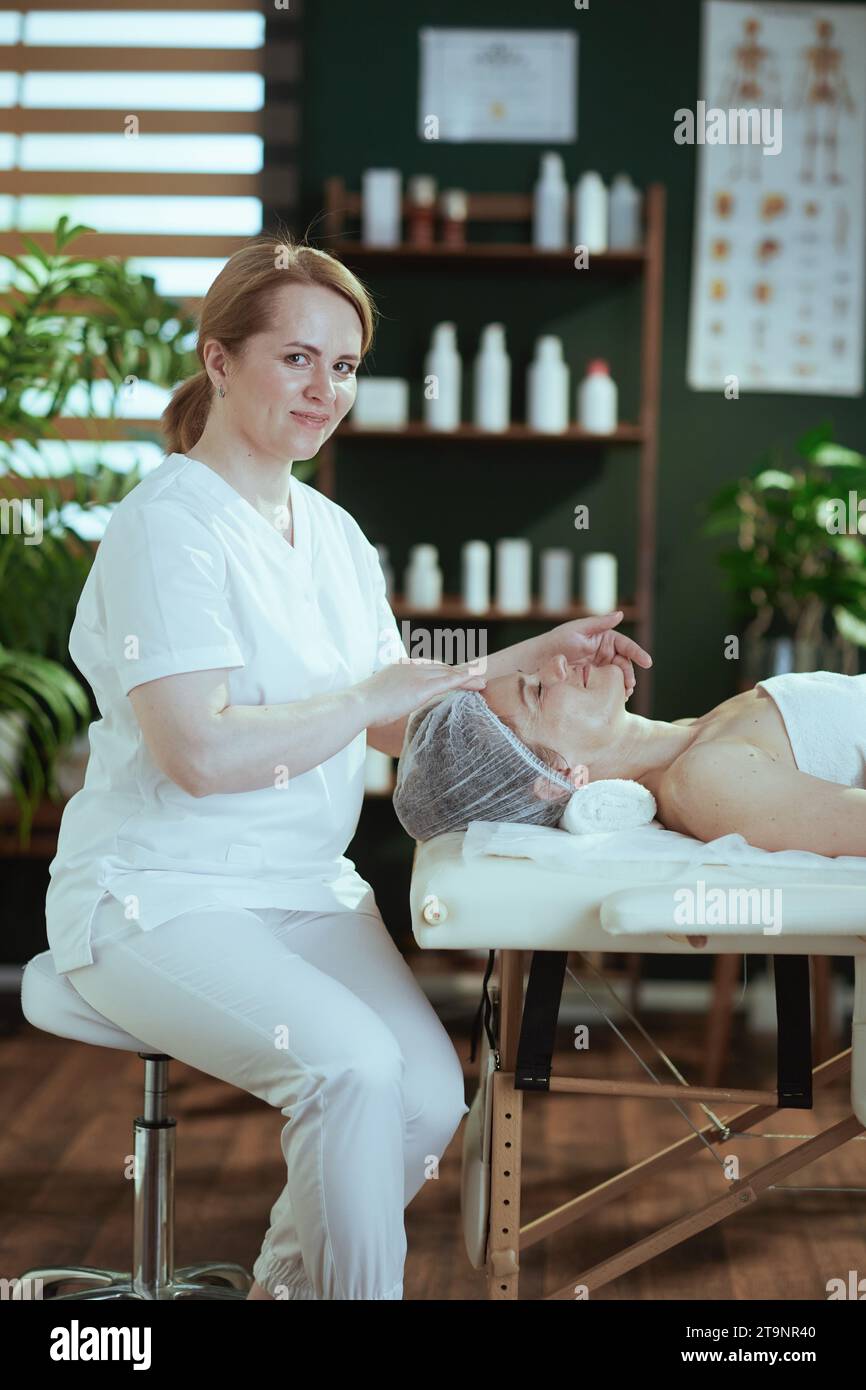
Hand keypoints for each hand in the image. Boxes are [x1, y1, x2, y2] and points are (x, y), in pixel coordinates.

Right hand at [358, 657, 486, 728]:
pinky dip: (466, 680)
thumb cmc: (362, 706)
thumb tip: (388, 707)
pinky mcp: (423, 687)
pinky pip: (450, 681)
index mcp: (400, 666)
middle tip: (474, 674)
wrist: (358, 704)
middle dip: (458, 672)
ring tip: (482, 680)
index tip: (453, 674)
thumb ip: (388, 697)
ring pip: (449, 673)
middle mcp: (411, 666)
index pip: (427, 666)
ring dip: (468, 676)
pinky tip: (477, 682)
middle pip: (441, 668)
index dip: (443, 670)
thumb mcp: (377, 696)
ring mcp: (418, 675)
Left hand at [537, 612, 651, 699]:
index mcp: (605, 638)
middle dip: (629, 674)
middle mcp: (605, 652)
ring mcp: (600, 666)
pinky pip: (607, 685)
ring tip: (625, 693)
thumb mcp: (579, 630)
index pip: (626, 645)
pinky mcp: (593, 679)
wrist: (540, 659)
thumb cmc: (558, 640)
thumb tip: (620, 614)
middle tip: (630, 685)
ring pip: (617, 676)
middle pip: (624, 664)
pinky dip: (613, 690)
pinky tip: (616, 698)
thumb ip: (600, 623)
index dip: (638, 653)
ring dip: (623, 684)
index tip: (647, 662)